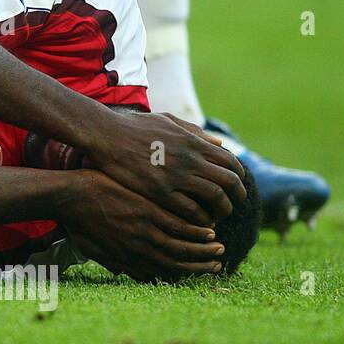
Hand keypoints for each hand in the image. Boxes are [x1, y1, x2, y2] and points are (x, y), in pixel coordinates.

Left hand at [59, 169, 225, 281]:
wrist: (70, 196)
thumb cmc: (78, 222)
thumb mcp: (94, 249)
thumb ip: (116, 262)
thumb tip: (130, 273)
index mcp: (127, 258)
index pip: (161, 271)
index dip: (183, 274)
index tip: (198, 272)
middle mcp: (139, 248)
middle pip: (177, 261)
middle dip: (199, 265)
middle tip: (218, 265)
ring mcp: (144, 229)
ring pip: (182, 244)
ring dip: (203, 249)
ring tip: (219, 247)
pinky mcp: (146, 210)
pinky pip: (177, 223)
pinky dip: (195, 229)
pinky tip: (208, 228)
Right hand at [82, 111, 246, 227]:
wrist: (105, 135)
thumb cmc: (133, 127)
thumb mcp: (167, 121)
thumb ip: (195, 132)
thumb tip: (220, 145)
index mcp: (194, 142)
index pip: (231, 163)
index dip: (238, 178)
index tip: (233, 188)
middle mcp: (191, 158)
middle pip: (230, 182)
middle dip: (236, 197)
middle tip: (232, 207)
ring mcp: (177, 175)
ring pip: (215, 198)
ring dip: (221, 211)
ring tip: (216, 218)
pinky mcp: (161, 191)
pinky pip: (191, 210)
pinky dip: (199, 219)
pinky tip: (196, 222)